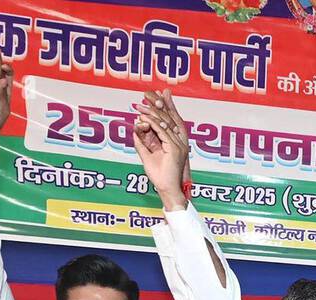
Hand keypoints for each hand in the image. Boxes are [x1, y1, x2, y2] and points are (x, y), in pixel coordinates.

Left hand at [133, 88, 189, 209]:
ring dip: (151, 112)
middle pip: (169, 116)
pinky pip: (162, 132)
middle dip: (159, 102)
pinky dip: (152, 124)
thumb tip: (135, 132)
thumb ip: (142, 144)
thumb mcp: (147, 157)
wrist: (168, 190)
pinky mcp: (174, 149)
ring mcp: (178, 144)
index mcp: (175, 141)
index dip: (164, 105)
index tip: (155, 94)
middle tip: (148, 92)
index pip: (170, 118)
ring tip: (139, 104)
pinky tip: (143, 119)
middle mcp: (179, 141)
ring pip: (164, 122)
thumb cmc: (160, 178)